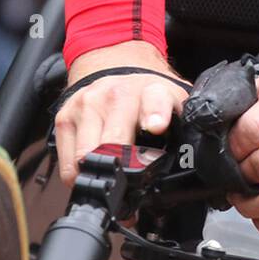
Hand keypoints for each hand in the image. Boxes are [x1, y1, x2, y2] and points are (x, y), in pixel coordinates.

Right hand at [55, 40, 190, 186]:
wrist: (116, 65)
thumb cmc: (149, 96)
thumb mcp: (174, 105)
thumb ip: (184, 131)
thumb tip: (193, 173)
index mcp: (153, 91)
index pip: (155, 101)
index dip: (155, 114)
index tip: (156, 125)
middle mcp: (117, 94)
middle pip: (112, 141)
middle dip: (122, 172)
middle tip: (131, 194)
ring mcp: (88, 104)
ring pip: (86, 156)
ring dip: (99, 179)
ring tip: (113, 190)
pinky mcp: (65, 116)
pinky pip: (68, 162)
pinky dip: (79, 177)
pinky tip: (94, 176)